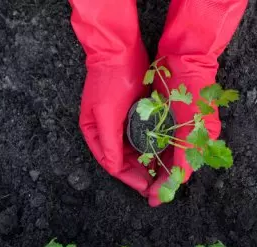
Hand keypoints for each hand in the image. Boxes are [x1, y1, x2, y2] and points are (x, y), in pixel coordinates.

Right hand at [70, 0, 152, 195]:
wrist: (120, 48)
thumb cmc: (110, 80)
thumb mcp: (106, 114)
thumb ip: (109, 144)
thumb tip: (114, 169)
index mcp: (94, 134)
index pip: (111, 164)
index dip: (129, 177)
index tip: (145, 187)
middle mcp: (105, 131)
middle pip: (123, 161)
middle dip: (139, 173)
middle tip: (157, 185)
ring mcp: (118, 123)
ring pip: (133, 151)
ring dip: (146, 162)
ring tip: (161, 174)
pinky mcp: (132, 114)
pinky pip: (142, 138)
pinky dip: (151, 147)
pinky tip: (162, 154)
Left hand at [146, 0, 248, 205]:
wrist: (187, 56)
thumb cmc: (194, 88)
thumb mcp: (193, 124)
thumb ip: (187, 153)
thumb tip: (179, 179)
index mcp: (201, 140)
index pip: (182, 172)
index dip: (167, 187)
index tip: (153, 200)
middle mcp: (193, 137)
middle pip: (174, 167)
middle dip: (160, 181)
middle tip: (146, 194)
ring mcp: (182, 127)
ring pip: (167, 156)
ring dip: (156, 169)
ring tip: (142, 181)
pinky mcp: (170, 117)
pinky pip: (162, 140)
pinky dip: (153, 152)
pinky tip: (143, 158)